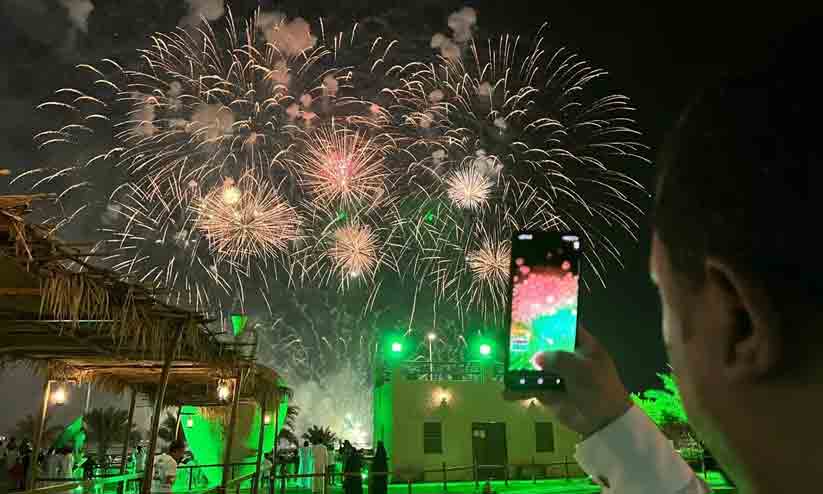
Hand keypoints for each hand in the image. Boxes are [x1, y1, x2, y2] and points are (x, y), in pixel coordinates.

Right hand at [506, 327, 632, 436]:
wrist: (603, 421)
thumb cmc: (599, 388)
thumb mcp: (582, 368)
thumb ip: (559, 359)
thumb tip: (536, 357)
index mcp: (583, 346)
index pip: (565, 327)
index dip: (550, 321)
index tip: (531, 315)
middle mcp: (568, 357)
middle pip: (546, 345)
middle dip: (529, 343)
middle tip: (509, 337)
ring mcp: (558, 375)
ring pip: (536, 366)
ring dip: (521, 365)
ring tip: (502, 360)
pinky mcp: (550, 392)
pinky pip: (531, 387)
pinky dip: (519, 388)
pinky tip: (506, 390)